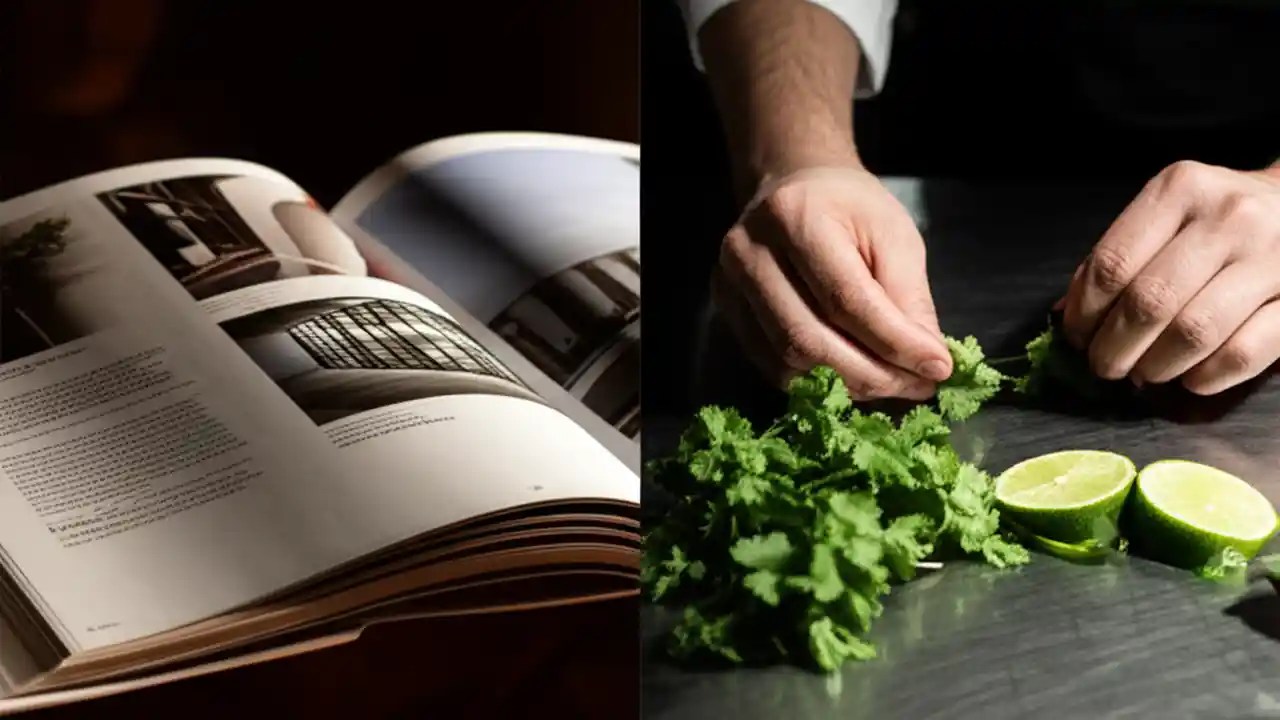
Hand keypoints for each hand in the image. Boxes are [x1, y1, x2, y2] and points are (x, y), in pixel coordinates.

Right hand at [711, 165, 952, 399]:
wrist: (793, 187)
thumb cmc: (849, 207)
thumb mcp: (893, 234)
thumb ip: (909, 298)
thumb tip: (927, 364)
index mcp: (796, 217)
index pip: (846, 298)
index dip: (894, 342)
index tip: (937, 369)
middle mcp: (749, 251)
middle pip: (809, 338)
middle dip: (871, 373)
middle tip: (916, 386)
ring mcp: (728, 284)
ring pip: (788, 360)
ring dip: (846, 383)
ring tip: (890, 381)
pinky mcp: (726, 309)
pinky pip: (771, 365)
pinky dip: (816, 381)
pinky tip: (851, 374)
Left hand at [1062, 160, 1279, 394]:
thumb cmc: (1219, 217)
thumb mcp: (1167, 213)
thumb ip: (1119, 257)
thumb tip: (1066, 315)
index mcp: (1180, 189)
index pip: (1112, 264)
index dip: (1084, 314)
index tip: (1077, 338)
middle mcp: (1228, 217)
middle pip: (1149, 302)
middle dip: (1113, 348)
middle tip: (1104, 366)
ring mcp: (1272, 256)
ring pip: (1194, 331)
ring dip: (1156, 366)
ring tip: (1143, 373)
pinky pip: (1242, 353)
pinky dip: (1206, 377)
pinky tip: (1190, 379)